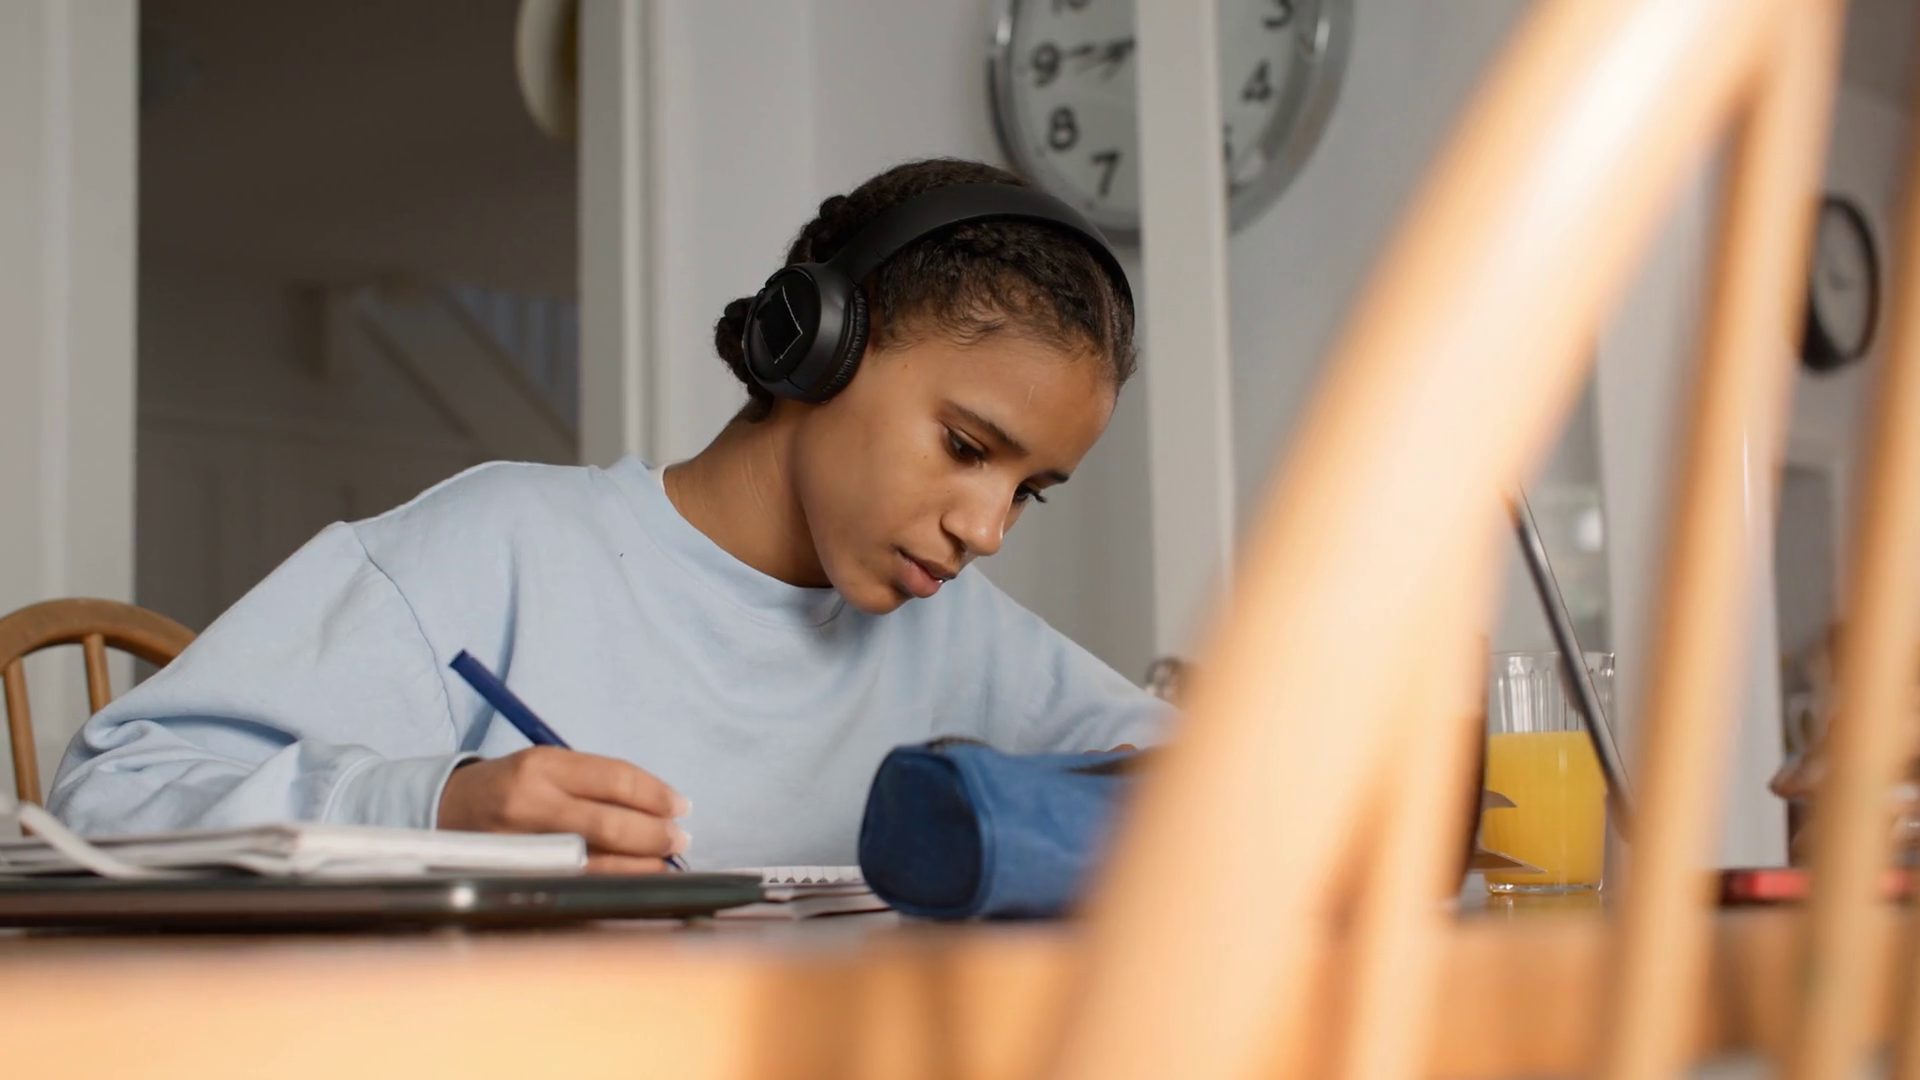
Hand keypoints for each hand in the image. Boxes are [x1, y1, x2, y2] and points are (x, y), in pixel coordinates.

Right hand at [438, 747, 690, 872]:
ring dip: (642, 866)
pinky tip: (633, 882)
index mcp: (542, 766)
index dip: (657, 795)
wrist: (445, 810)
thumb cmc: (512, 786)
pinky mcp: (516, 879)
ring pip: (597, 863)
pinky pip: (575, 886)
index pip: (616, 779)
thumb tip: (660, 807)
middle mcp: (529, 805)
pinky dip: (612, 885)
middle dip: (656, 834)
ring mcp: (521, 847)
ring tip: (664, 863)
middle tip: (678, 838)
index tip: (681, 806)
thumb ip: (598, 783)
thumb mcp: (547, 766)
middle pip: (611, 825)